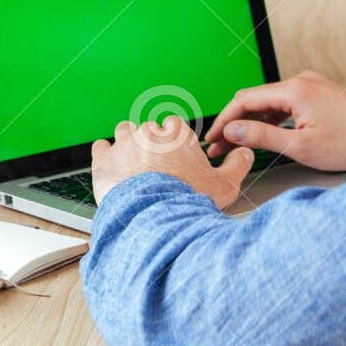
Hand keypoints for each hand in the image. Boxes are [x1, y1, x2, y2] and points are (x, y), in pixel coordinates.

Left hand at [91, 118, 253, 209]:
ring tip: (133, 163)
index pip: (175, 126)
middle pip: (150, 129)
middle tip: (157, 167)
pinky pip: (100, 147)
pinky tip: (111, 164)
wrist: (155, 219)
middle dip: (152, 144)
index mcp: (178, 134)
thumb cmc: (188, 202)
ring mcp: (125, 144)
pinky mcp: (104, 159)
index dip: (176, 142)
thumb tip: (245, 153)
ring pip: (124, 132)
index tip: (176, 158)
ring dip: (128, 143)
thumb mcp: (225, 186)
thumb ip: (238, 165)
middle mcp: (150, 133)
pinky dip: (105, 154)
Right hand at [203, 70, 345, 171]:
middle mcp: (301, 81)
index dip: (224, 121)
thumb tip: (233, 130)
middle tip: (219, 146)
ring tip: (236, 143)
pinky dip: (270, 118)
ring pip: (269, 101)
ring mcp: (310, 85)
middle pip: (255, 99)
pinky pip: (284, 102)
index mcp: (294, 89)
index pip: (245, 100)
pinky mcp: (318, 93)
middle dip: (234, 122)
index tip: (212, 139)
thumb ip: (262, 137)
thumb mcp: (300, 146)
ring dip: (251, 121)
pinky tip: (263, 134)